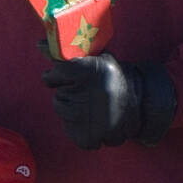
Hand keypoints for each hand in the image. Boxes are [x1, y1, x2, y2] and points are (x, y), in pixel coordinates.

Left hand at [42, 51, 176, 149]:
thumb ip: (67, 54)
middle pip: (58, 95)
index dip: (61, 76)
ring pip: (63, 111)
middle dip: (70, 93)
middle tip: (92, 93)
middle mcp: (88, 93)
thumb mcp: (96, 58)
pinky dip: (80, 127)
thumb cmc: (113, 77)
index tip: (76, 77)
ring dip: (75, 109)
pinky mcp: (86, 137)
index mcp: (89, 69)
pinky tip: (96, 120)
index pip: (54, 75)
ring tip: (96, 106)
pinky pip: (71, 129)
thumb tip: (39, 45)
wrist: (143, 102)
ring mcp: (87, 117)